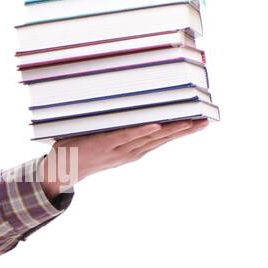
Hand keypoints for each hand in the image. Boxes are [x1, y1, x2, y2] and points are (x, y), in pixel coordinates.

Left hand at [38, 118, 210, 196]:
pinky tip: (155, 124)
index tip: (202, 120)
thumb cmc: (80, 148)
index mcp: (133, 149)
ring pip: (149, 137)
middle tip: (207, 120)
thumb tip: (125, 99)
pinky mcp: (103, 144)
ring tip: (191, 121)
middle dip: (185, 129)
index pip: (162, 138)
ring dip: (170, 128)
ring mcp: (118, 149)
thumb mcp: (103, 136)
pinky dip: (140, 130)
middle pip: (163, 138)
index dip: (182, 130)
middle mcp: (130, 151)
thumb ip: (116, 124)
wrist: (59, 169)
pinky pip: (124, 136)